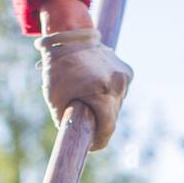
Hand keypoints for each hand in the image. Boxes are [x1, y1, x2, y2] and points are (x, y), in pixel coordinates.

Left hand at [35, 22, 131, 150]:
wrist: (69, 36)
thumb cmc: (58, 70)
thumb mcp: (55, 101)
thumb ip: (67, 123)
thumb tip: (77, 140)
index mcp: (101, 93)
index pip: (107, 130)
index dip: (98, 142)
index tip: (91, 145)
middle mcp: (117, 86)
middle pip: (112, 118)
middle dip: (99, 123)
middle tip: (86, 122)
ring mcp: (124, 78)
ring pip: (116, 105)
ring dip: (105, 107)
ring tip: (88, 96)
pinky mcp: (127, 71)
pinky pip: (119, 92)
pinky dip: (109, 93)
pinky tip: (96, 84)